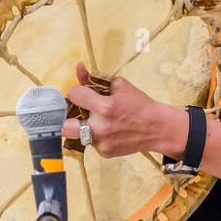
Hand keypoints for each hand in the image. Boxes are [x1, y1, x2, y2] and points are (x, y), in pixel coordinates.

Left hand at [63, 62, 184, 159]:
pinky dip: (96, 135)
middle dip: (66, 117)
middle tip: (75, 112)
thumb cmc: (139, 104)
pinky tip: (110, 131)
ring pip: (77, 134)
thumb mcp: (120, 86)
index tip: (82, 93)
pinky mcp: (104, 153)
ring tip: (96, 121)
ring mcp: (101, 143)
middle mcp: (100, 128)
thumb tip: (79, 68)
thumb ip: (95, 79)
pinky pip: (91, 143)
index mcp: (105, 107)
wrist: (157, 128)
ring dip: (82, 126)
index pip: (73, 95)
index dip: (77, 91)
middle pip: (64, 126)